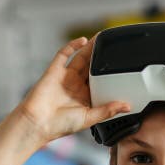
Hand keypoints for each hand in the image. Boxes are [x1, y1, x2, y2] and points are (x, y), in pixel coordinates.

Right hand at [10, 36, 130, 141]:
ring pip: (81, 58)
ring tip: (101, 38)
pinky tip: (83, 40)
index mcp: (85, 97)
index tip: (122, 68)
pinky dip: (72, 46)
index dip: (109, 74)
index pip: (100, 82)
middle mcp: (75, 86)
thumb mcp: (89, 118)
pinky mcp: (54, 70)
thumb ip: (108, 110)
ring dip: (90, 48)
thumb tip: (127, 106)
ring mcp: (65, 77)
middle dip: (101, 57)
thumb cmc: (59, 125)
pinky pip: (63, 54)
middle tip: (113, 46)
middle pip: (92, 67)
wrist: (37, 123)